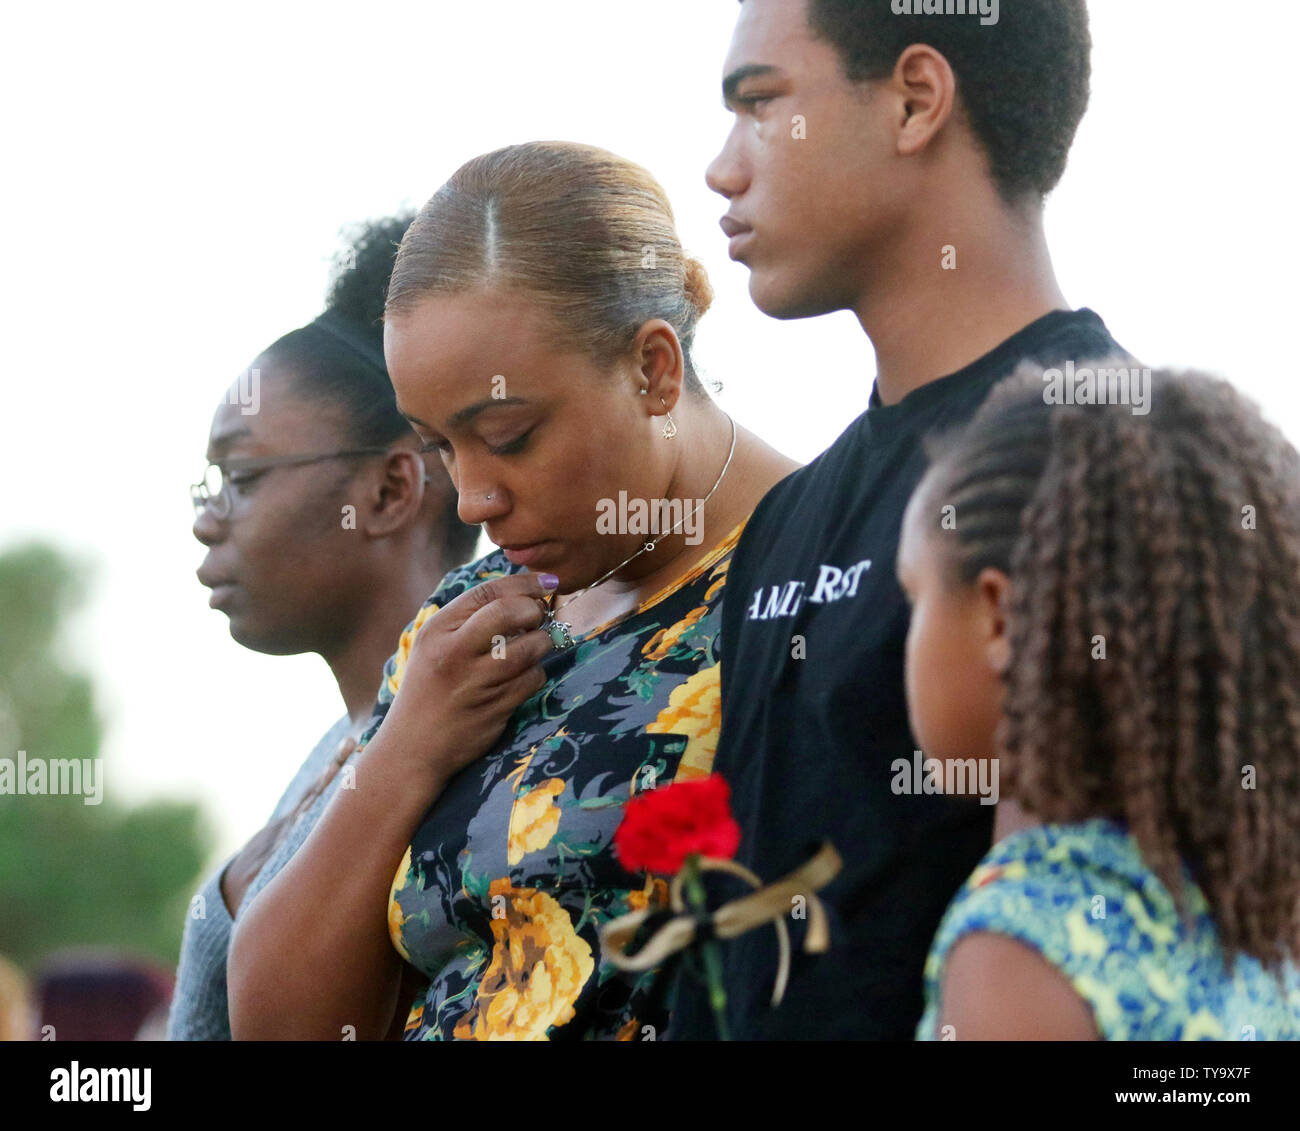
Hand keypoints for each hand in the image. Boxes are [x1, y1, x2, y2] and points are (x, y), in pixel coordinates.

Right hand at [377, 572, 557, 779]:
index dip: (525, 583)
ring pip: (529, 648)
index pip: (487, 592)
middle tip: (540, 616)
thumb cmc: (430, 688)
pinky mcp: (495, 708)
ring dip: (542, 643)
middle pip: (509, 613)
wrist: (413, 746)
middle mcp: (454, 652)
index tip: (547, 581)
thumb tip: (522, 592)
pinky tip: (522, 677)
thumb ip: (470, 618)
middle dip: (535, 610)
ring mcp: (475, 682)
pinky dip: (535, 674)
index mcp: (437, 630)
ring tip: (534, 645)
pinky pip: (532, 679)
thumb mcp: (436, 645)